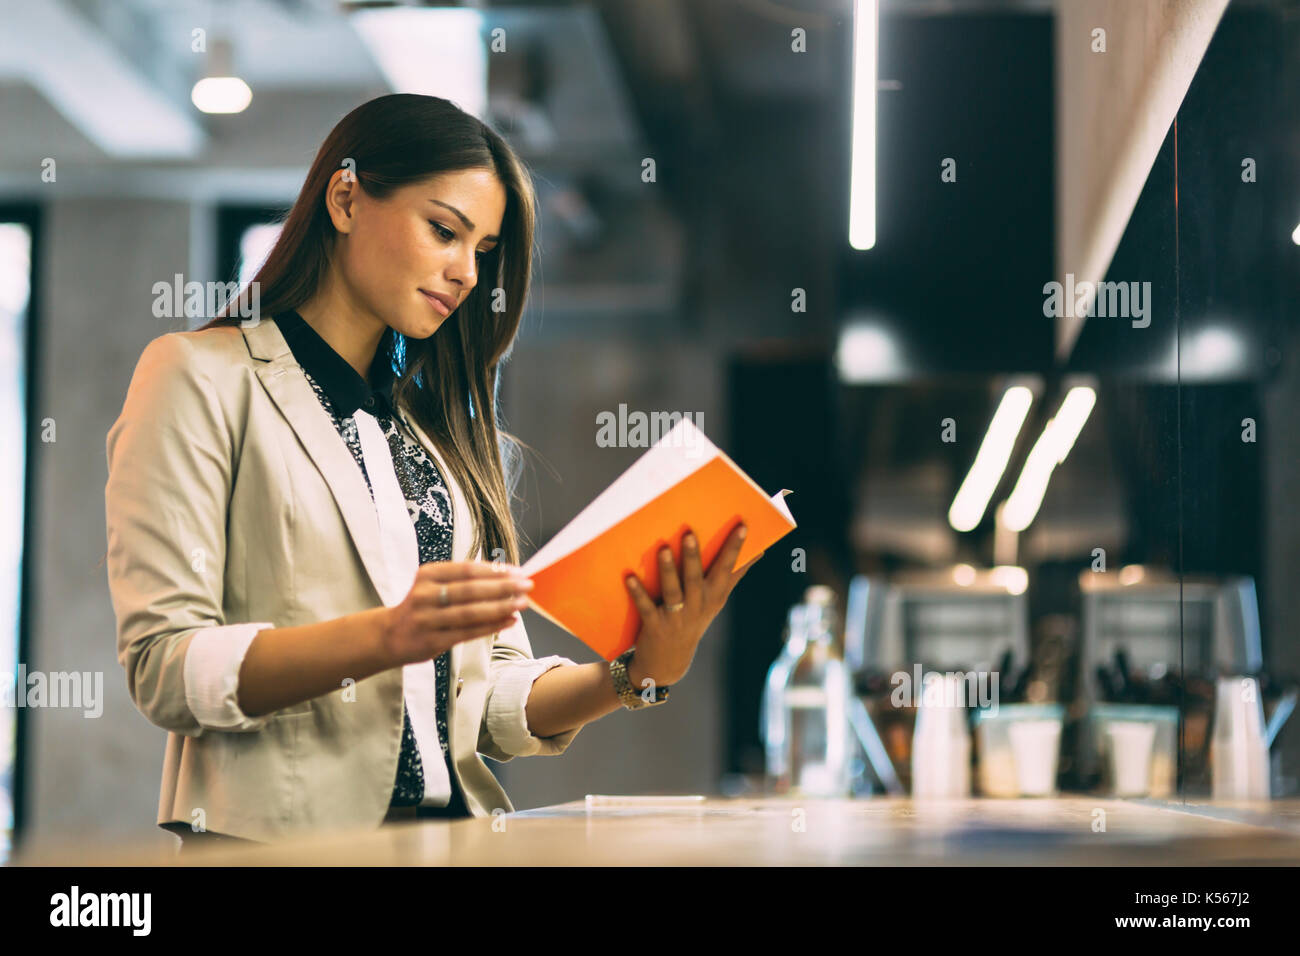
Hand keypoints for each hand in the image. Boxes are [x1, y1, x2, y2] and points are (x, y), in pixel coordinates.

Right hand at [381, 561, 532, 665]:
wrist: (389, 635)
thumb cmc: (422, 606)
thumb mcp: (434, 585)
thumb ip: (463, 581)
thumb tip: (506, 576)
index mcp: (428, 574)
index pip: (467, 569)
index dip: (495, 570)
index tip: (519, 571)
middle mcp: (425, 594)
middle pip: (470, 590)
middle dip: (503, 587)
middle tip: (527, 586)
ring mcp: (427, 618)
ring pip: (470, 612)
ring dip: (500, 607)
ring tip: (522, 604)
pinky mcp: (432, 640)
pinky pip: (467, 632)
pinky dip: (491, 626)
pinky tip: (509, 621)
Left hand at [623, 522, 762, 686]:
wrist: (669, 662)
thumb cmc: (693, 620)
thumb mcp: (715, 601)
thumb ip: (733, 576)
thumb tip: (759, 551)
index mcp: (714, 597)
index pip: (728, 569)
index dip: (735, 548)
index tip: (742, 526)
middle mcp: (698, 606)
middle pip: (697, 579)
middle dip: (694, 557)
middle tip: (690, 533)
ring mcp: (676, 617)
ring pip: (673, 591)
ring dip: (667, 571)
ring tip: (663, 549)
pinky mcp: (655, 626)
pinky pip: (646, 607)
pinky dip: (638, 592)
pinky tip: (629, 577)